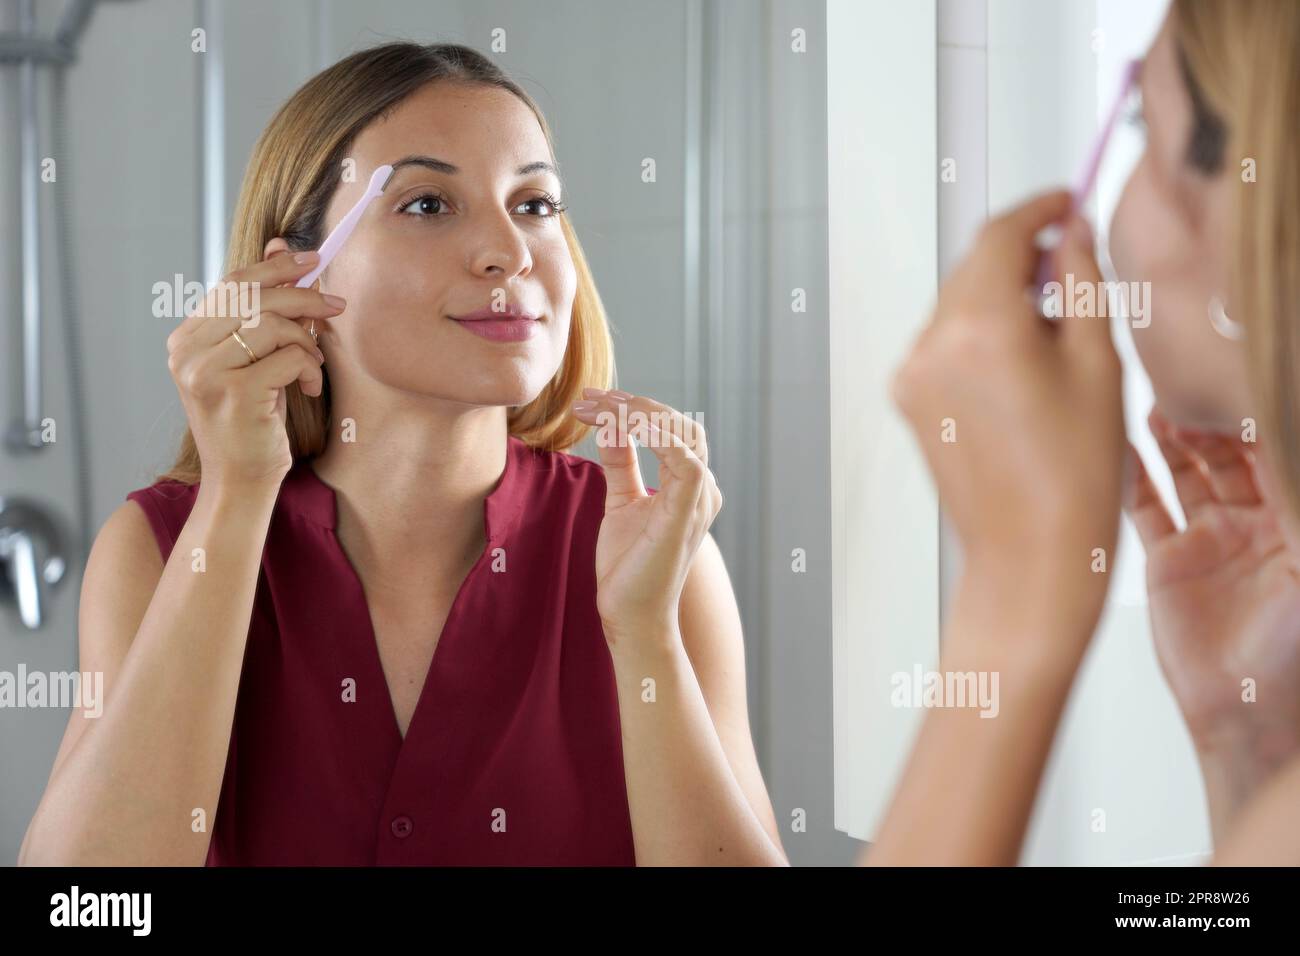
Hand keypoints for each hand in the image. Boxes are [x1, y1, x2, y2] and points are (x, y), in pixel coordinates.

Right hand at [166, 250, 341, 491]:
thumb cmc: (252, 420)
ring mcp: (205, 372)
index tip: (312, 259)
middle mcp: (186, 352)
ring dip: (307, 341)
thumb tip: (281, 247)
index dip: (274, 266)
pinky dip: (310, 368)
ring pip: (272, 324)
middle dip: (303, 296)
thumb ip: (263, 310)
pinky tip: (311, 388)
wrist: (240, 480)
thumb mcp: (255, 360)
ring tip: (315, 365)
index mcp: (186, 339)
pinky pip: (288, 357)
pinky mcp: (233, 393)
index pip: (231, 284)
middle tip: (336, 305)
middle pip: (253, 297)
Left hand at [569, 388, 722, 642]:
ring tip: (598, 407)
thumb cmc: (629, 563)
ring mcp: (699, 500)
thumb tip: (609, 428)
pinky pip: (685, 459)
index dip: (634, 409)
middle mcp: (702, 489)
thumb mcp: (621, 501)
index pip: (671, 430)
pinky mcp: (686, 513)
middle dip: (633, 404)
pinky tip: (620, 426)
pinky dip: (656, 435)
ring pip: (682, 433)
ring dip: (638, 413)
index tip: (591, 402)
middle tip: (590, 399)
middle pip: (680, 424)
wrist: (628, 613)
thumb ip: (623, 464)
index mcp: (689, 485)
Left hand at [891, 190, 1126, 647]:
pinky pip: (943, 342)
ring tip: (1053, 339)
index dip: (1037, 210)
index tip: (1065, 204)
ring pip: (957, 305)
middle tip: (1071, 270)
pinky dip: (977, 336)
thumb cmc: (1071, 476)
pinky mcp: (908, 399)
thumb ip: (1082, 283)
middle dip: (1020, 259)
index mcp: (979, 329)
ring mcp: (911, 375)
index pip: (999, 235)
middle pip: (972, 267)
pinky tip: (1019, 370)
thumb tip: (1072, 234)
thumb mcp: (1098, 364)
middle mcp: (931, 345)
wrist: (1029, 556)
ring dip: (999, 300)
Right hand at [1127, 410, 1299, 763]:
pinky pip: (1147, 508)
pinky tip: (1120, 450)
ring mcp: (1209, 538)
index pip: (1273, 452)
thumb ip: (1295, 508)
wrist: (1244, 709)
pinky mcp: (1169, 559)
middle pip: (1228, 454)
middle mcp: (1253, 522)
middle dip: (1209, 418)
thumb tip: (1286, 449)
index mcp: (1293, 518)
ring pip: (1187, 473)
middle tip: (1186, 386)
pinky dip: (1131, 478)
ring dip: (1171, 439)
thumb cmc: (1291, 652)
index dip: (1254, 417)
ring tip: (1154, 403)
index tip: (1233, 383)